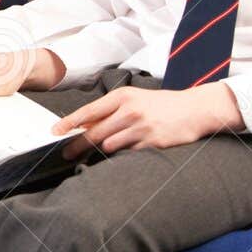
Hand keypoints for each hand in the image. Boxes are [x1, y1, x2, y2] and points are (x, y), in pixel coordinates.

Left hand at [54, 83, 242, 159]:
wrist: (196, 109)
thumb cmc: (161, 105)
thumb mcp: (134, 100)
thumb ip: (110, 111)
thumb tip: (83, 125)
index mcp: (122, 97)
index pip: (88, 112)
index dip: (69, 124)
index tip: (55, 132)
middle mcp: (129, 111)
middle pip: (94, 132)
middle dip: (77, 145)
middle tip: (67, 153)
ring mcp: (141, 127)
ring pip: (109, 145)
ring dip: (104, 150)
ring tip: (105, 150)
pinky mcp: (153, 142)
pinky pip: (128, 153)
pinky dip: (124, 153)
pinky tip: (129, 149)